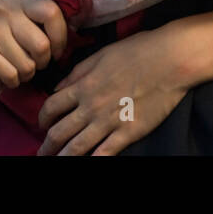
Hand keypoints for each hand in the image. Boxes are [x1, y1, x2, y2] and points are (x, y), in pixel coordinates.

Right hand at [0, 0, 68, 88]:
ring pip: (27, 64)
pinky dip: (13, 81)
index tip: (57, 51)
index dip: (61, 37)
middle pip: (42, 44)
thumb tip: (77, 33)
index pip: (52, 13)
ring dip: (27, 74)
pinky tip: (5, 74)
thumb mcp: (22, 20)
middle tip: (34, 62)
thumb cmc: (1, 38)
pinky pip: (12, 74)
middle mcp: (2, 7)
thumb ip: (44, 22)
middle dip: (42, 61)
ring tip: (17, 68)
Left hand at [36, 23, 192, 155]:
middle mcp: (91, 107)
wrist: (170, 59)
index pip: (51, 107)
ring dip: (62, 157)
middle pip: (59, 133)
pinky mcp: (128, 133)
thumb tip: (58, 87)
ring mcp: (109, 122)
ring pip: (76, 148)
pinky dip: (92, 160)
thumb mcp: (102, 54)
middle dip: (47, 145)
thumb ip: (77, 72)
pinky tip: (87, 163)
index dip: (42, 118)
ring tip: (55, 162)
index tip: (42, 124)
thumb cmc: (138, 51)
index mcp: (84, 85)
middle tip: (42, 152)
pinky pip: (104, 153)